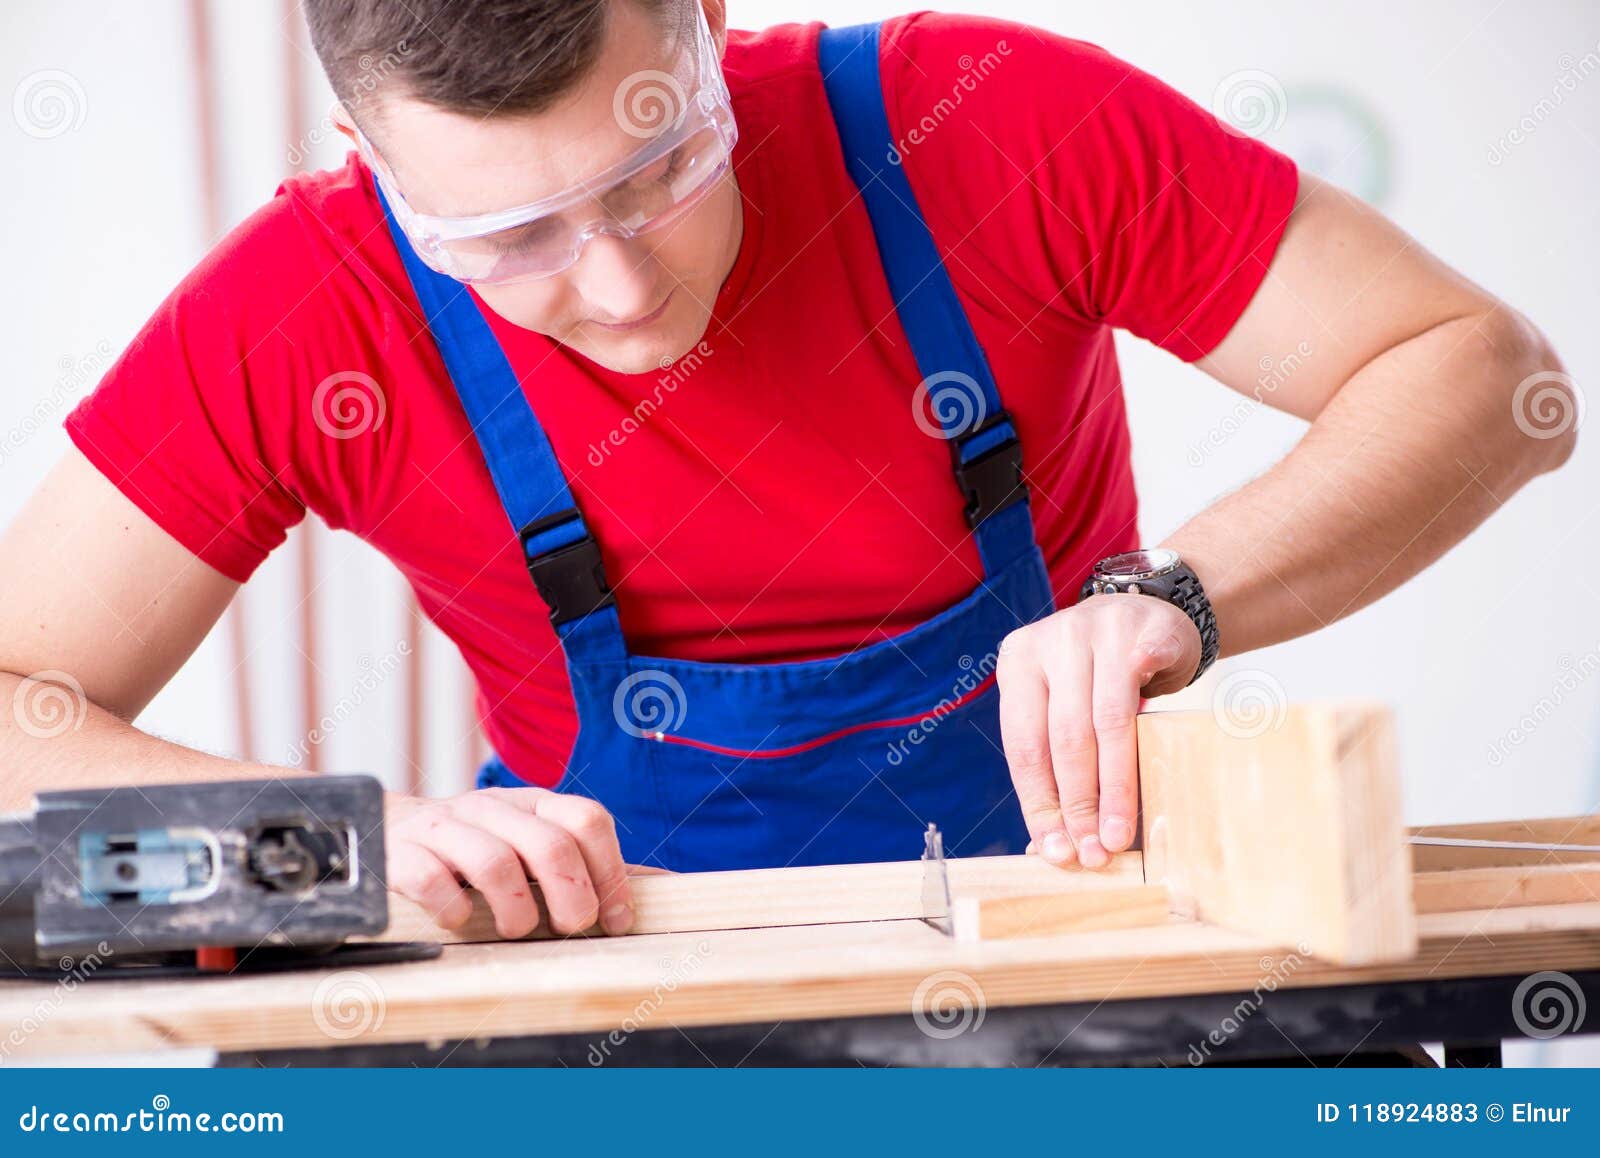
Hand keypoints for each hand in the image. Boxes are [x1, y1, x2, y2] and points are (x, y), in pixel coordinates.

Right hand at [385, 786, 635, 938]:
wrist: (389, 831)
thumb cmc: (478, 846)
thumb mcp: (533, 844)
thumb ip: (592, 865)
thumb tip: (669, 885)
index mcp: (533, 805)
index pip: (587, 820)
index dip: (610, 873)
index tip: (617, 920)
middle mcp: (493, 808)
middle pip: (550, 845)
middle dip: (573, 897)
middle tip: (571, 929)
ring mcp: (446, 827)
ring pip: (495, 862)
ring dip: (517, 911)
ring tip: (517, 930)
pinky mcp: (403, 854)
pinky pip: (432, 880)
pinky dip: (453, 909)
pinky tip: (460, 920)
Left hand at [996, 593, 1199, 868]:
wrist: (1153, 614)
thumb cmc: (1100, 674)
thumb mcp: (1065, 703)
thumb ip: (1054, 759)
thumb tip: (1052, 845)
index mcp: (1018, 661)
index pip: (1023, 744)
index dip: (1039, 802)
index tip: (1055, 849)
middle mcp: (1050, 641)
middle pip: (1061, 738)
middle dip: (1076, 804)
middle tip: (1091, 852)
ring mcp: (1095, 632)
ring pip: (1102, 725)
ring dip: (1111, 790)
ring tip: (1117, 835)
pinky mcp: (1141, 634)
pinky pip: (1140, 701)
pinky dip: (1141, 748)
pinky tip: (1148, 787)